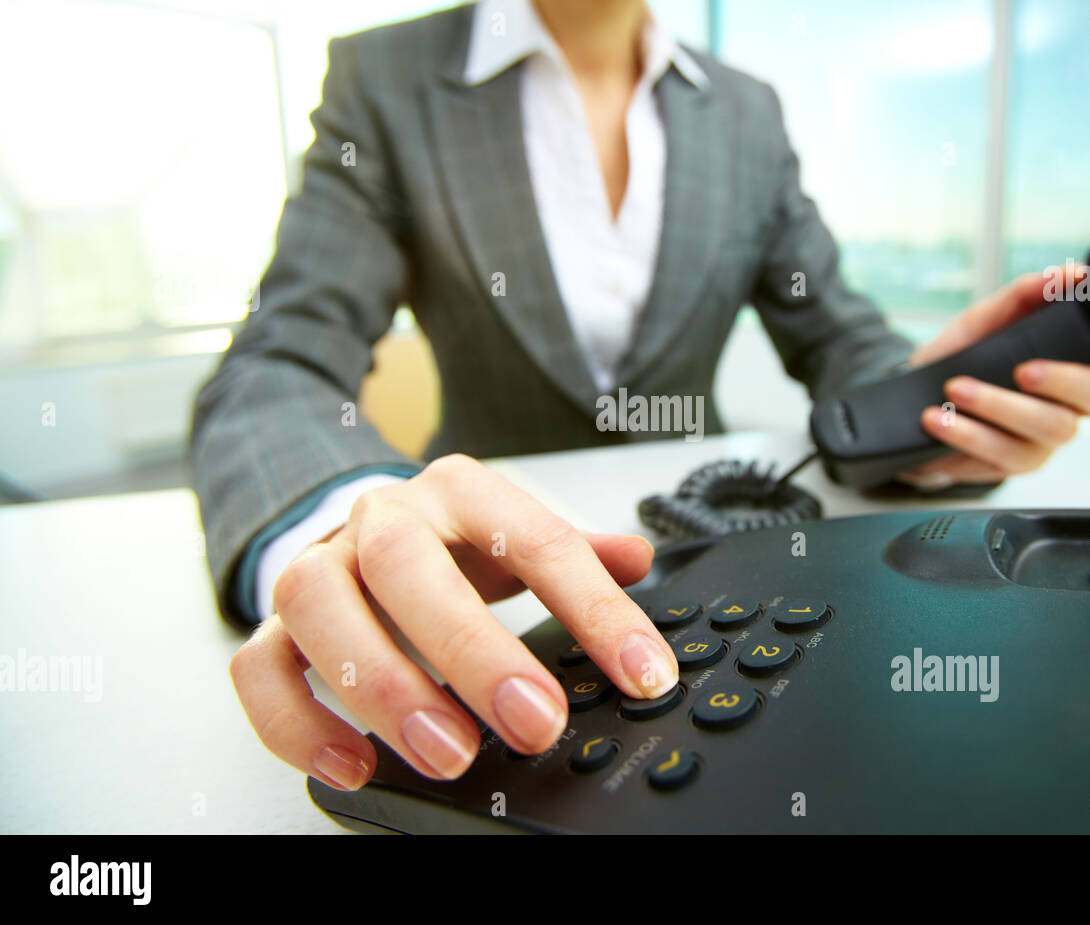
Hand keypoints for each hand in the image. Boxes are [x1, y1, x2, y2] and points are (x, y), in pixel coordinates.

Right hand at [229, 454, 677, 789]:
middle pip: (409, 566)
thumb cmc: (454, 545)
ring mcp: (320, 567)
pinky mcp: (273, 625)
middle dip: (472, 650)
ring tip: (448, 755)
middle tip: (533, 723)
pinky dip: (297, 723)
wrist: (362, 528)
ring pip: (319, 608)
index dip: (596, 610)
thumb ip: (579, 553)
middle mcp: (383, 520)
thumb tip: (638, 558)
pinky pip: (259, 669)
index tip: (641, 673)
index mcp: (462, 493)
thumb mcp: (518, 536)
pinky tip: (355, 765)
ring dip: (381, 688)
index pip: (537, 539)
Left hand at [897, 266, 1089, 489]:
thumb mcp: (985, 322)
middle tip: (1026, 370)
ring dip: (1001, 405)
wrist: (910, 411)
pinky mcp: (1015, 465)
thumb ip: (1024, 296)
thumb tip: (1065, 274)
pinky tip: (940, 416)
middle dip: (1075, 381)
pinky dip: (968, 431)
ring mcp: (1049, 439)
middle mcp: (1078, 405)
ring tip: (958, 388)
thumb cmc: (959, 364)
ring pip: (1056, 429)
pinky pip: (1005, 454)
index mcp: (1082, 365)